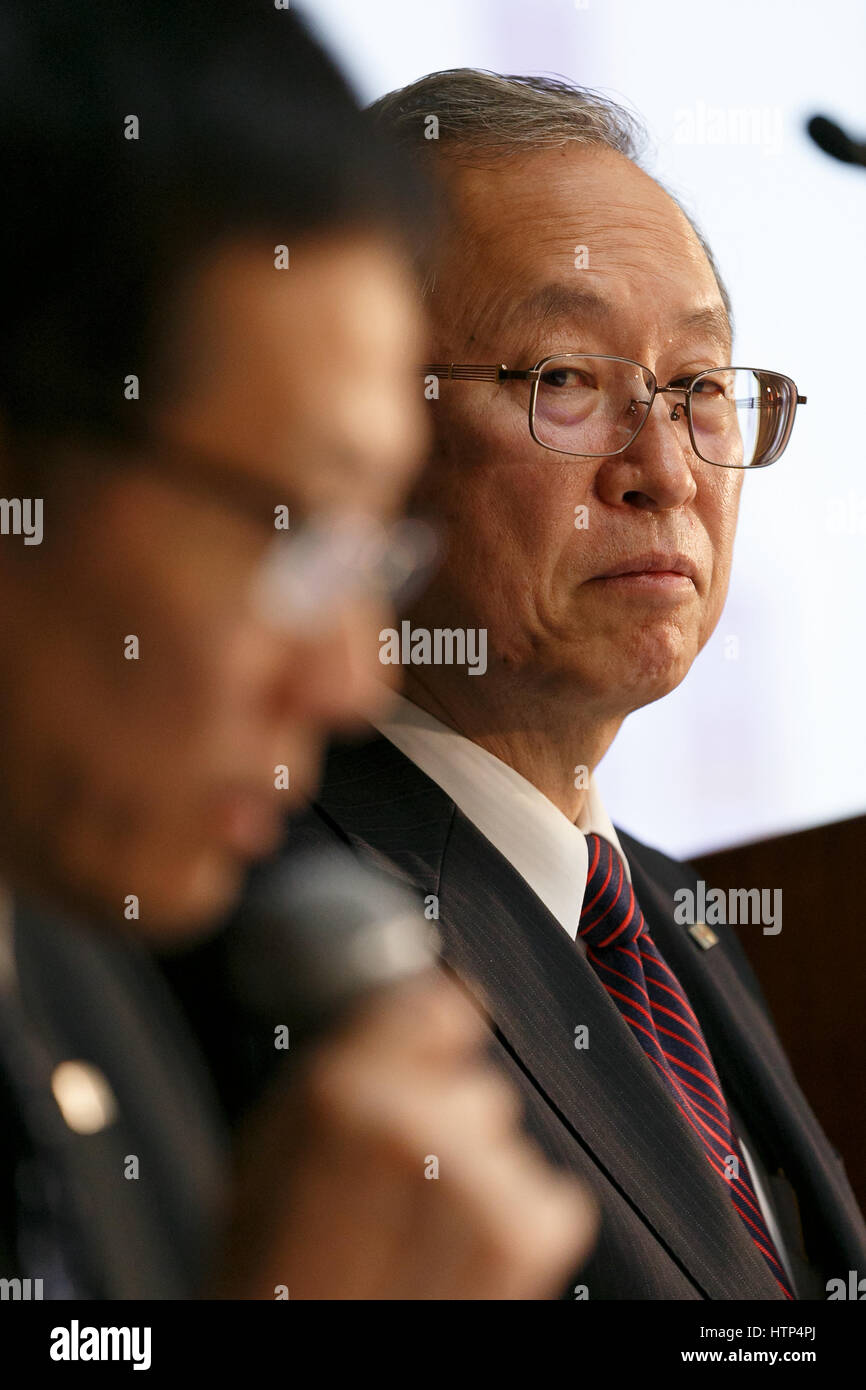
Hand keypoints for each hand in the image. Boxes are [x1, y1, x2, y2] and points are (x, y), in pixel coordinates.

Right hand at [210, 972, 597, 1298]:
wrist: (304, 1375)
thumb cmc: (277, 1276)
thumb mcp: (267, 1151)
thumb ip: (339, 1068)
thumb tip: (411, 1004)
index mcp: (336, 1091)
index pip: (435, 1003)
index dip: (436, 1041)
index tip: (432, 1066)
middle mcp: (410, 1121)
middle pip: (477, 1086)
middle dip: (450, 1130)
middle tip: (401, 1198)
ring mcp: (475, 1176)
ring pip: (508, 1142)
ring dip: (482, 1182)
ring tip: (425, 1243)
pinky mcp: (527, 1233)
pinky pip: (553, 1196)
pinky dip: (522, 1231)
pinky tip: (464, 1267)